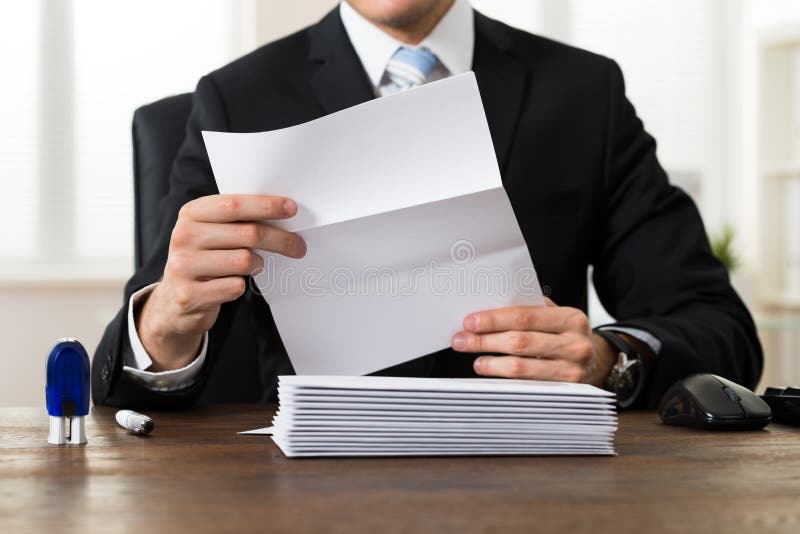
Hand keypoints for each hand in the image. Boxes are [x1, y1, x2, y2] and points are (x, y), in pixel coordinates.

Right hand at [137, 194, 306, 370]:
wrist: (173, 302)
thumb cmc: (204, 260)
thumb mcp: (211, 233)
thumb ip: (236, 221)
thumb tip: (283, 213)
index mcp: (191, 214)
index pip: (234, 205)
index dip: (266, 205)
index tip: (292, 209)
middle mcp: (183, 236)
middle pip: (248, 233)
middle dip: (281, 239)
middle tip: (299, 247)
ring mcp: (183, 266)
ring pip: (245, 261)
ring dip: (258, 264)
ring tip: (254, 265)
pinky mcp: (190, 295)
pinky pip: (235, 287)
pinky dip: (241, 286)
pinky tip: (231, 284)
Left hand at [450, 298, 616, 386]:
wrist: (598, 361)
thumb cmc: (566, 335)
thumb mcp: (556, 317)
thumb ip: (530, 310)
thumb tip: (486, 310)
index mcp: (571, 317)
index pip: (525, 316)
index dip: (494, 319)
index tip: (470, 321)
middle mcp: (575, 344)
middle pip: (520, 342)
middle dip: (485, 341)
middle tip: (461, 340)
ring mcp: (573, 370)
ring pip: (522, 368)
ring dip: (491, 364)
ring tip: (475, 360)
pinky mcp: (567, 392)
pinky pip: (528, 386)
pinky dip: (505, 380)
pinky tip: (492, 374)